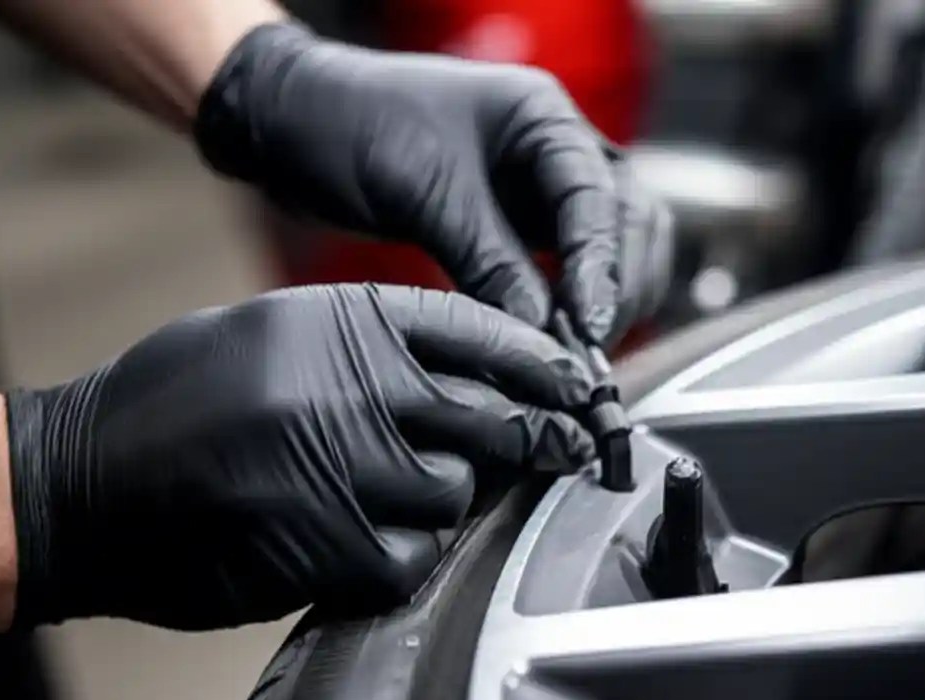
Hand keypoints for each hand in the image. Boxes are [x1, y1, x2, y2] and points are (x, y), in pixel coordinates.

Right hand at [5, 285, 593, 629]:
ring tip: (387, 493)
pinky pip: (418, 556)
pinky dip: (403, 554)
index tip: (577, 380)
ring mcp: (352, 465)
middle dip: (538, 434)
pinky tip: (358, 538)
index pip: (479, 330)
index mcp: (345, 320)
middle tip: (564, 447)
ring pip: (460, 490)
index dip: (539, 359)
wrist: (87, 478)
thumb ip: (370, 343)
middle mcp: (359, 386)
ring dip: (443, 499)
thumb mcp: (277, 334)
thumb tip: (466, 371)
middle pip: (494, 412)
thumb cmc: (181, 400)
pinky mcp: (338, 543)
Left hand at [195, 22, 671, 346]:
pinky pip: (567, 268)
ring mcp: (542, 187)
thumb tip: (543, 338)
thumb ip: (491, 262)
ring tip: (577, 356)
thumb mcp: (426, 194)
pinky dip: (569, 306)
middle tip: (589, 353)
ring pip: (612, 250)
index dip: (602, 268)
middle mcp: (557, 149)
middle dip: (619, 289)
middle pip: (630, 224)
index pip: (600, 198)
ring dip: (607, 300)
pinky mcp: (519, 224)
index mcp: (543, 118)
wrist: (294, 121)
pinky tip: (553, 342)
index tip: (590, 329)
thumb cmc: (354, 125)